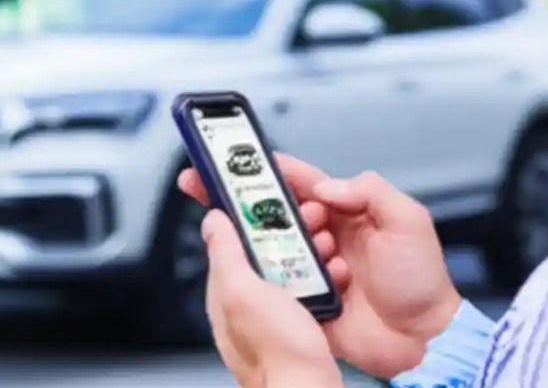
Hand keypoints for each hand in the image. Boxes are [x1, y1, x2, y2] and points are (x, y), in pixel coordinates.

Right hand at [179, 156, 461, 378]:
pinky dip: (288, 281)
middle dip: (268, 210)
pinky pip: (281, 284)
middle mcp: (329, 237)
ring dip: (287, 248)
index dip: (271, 170)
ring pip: (278, 248)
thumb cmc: (422, 281)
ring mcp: (316, 269)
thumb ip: (371, 191)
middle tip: (274, 214)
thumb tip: (326, 186)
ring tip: (318, 253)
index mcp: (350, 212)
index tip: (240, 162)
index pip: (304, 182)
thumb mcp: (408, 221)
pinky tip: (311, 283)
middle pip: (281, 214)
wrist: (423, 339)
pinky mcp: (308, 299)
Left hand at [202, 209, 343, 387]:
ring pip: (289, 270)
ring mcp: (273, 317)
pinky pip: (310, 291)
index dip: (244, 215)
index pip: (228, 241)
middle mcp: (246, 305)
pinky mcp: (299, 326)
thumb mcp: (243, 293)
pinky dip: (324, 278)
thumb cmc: (278, 352)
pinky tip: (335, 277)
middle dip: (286, 232)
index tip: (260, 194)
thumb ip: (225, 254)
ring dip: (309, 253)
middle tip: (307, 219)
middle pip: (262, 252)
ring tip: (324, 246)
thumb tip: (212, 220)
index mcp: (226, 293)